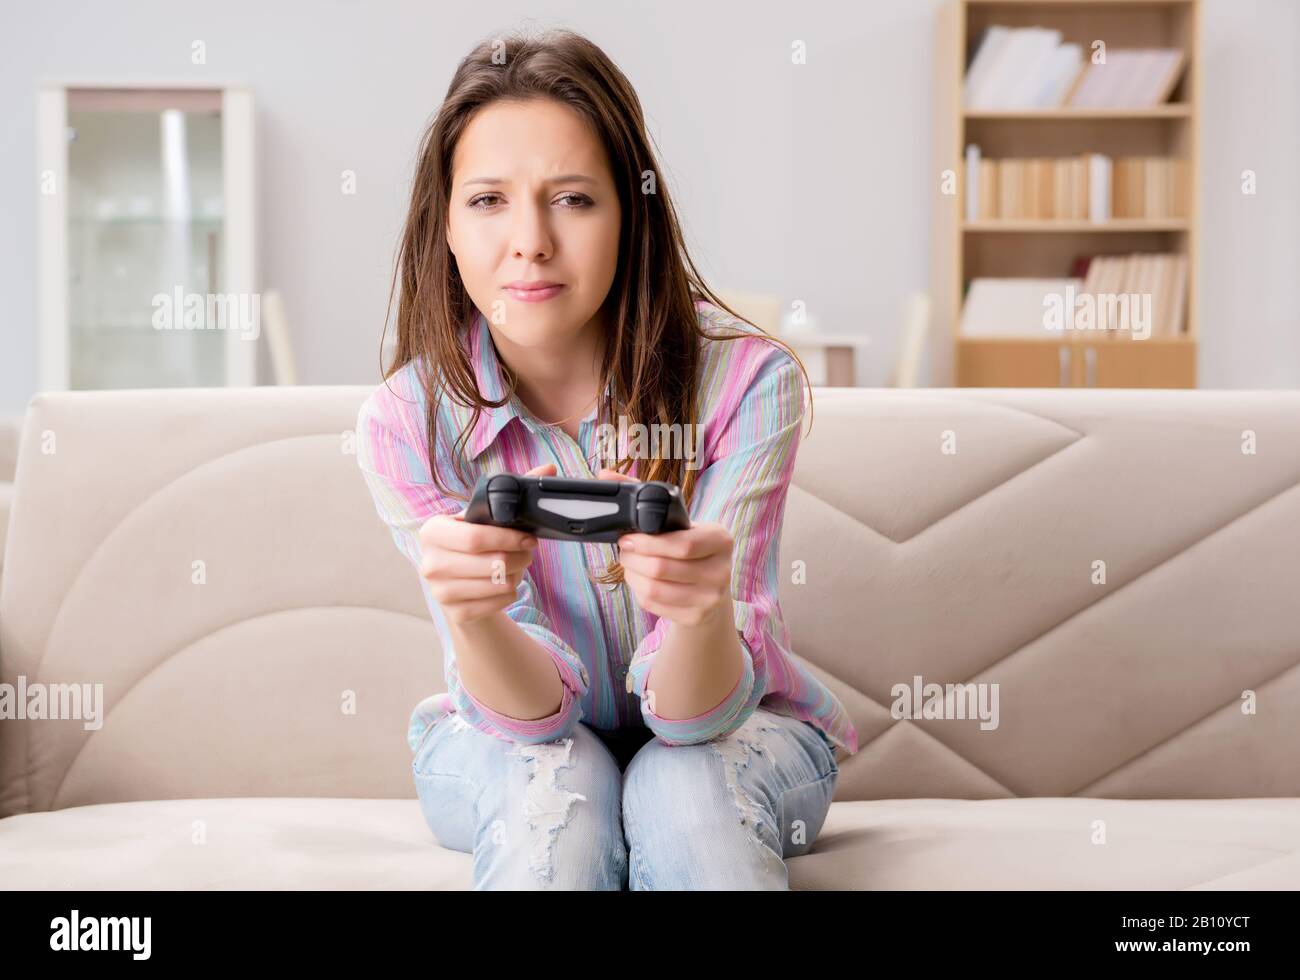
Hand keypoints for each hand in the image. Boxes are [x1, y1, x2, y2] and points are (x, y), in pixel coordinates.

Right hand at [416, 462, 554, 624]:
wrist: (457, 584)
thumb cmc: (474, 543)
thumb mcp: (486, 517)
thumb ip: (514, 491)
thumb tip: (549, 468)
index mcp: (433, 531)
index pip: (475, 538)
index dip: (509, 539)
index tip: (529, 538)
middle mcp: (429, 563)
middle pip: (492, 563)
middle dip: (520, 557)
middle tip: (528, 552)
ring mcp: (439, 592)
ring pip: (499, 584)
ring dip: (517, 574)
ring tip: (515, 565)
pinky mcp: (455, 613)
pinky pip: (499, 602)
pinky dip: (510, 592)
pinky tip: (503, 583)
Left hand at [594, 467, 733, 626]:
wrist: (710, 589)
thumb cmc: (689, 548)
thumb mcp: (678, 522)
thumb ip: (643, 495)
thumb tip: (605, 474)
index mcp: (721, 538)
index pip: (683, 545)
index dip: (648, 543)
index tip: (627, 537)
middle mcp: (722, 570)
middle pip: (663, 568)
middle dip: (633, 559)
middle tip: (624, 551)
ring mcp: (711, 597)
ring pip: (655, 589)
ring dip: (632, 576)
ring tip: (630, 565)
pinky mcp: (697, 617)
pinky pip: (654, 605)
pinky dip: (639, 592)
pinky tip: (640, 581)